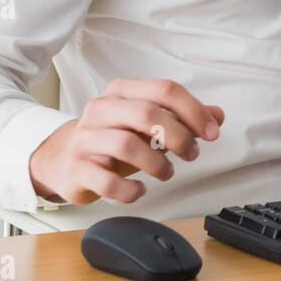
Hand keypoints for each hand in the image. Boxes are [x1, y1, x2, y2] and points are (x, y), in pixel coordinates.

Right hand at [28, 77, 224, 204]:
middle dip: (178, 136)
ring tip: (167, 172)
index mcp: (122, 91)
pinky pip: (107, 182)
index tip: (212, 133)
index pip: (165, 90)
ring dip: (157, 163)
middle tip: (192, 154)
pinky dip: (130, 191)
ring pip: (127, 145)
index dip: (194, 111)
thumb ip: (183, 118)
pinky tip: (139, 190)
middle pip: (147, 113)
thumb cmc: (112, 140)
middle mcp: (101, 110)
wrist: (62, 160)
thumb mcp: (148, 125)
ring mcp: (86, 139)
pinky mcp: (77, 169)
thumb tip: (217, 115)